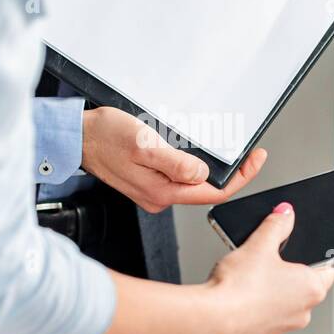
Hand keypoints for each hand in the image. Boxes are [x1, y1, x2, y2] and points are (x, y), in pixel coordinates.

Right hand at [81, 106, 265, 212]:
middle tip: (249, 154)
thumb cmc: (104, 137)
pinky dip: (193, 166)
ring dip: (211, 168)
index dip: (242, 178)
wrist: (75, 138)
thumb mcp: (144, 144)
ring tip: (225, 151)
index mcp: (163, 192)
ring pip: (194, 183)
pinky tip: (193, 152)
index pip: (216, 193)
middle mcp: (160, 197)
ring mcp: (154, 192)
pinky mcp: (149, 183)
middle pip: (208, 190)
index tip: (257, 159)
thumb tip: (203, 175)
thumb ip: (176, 163)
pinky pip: (179, 177)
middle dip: (232, 173)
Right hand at [204, 203, 333, 333]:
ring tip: (249, 279)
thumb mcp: (259, 245)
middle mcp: (304, 312)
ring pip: (284, 303)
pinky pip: (265, 318)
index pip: (328, 269)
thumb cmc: (239, 286)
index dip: (316, 257)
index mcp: (313, 288)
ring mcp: (284, 327)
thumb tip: (285, 214)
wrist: (211, 319)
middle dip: (288, 273)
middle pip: (304, 286)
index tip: (304, 252)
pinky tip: (240, 297)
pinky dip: (256, 308)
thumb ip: (276, 226)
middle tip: (268, 262)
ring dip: (272, 292)